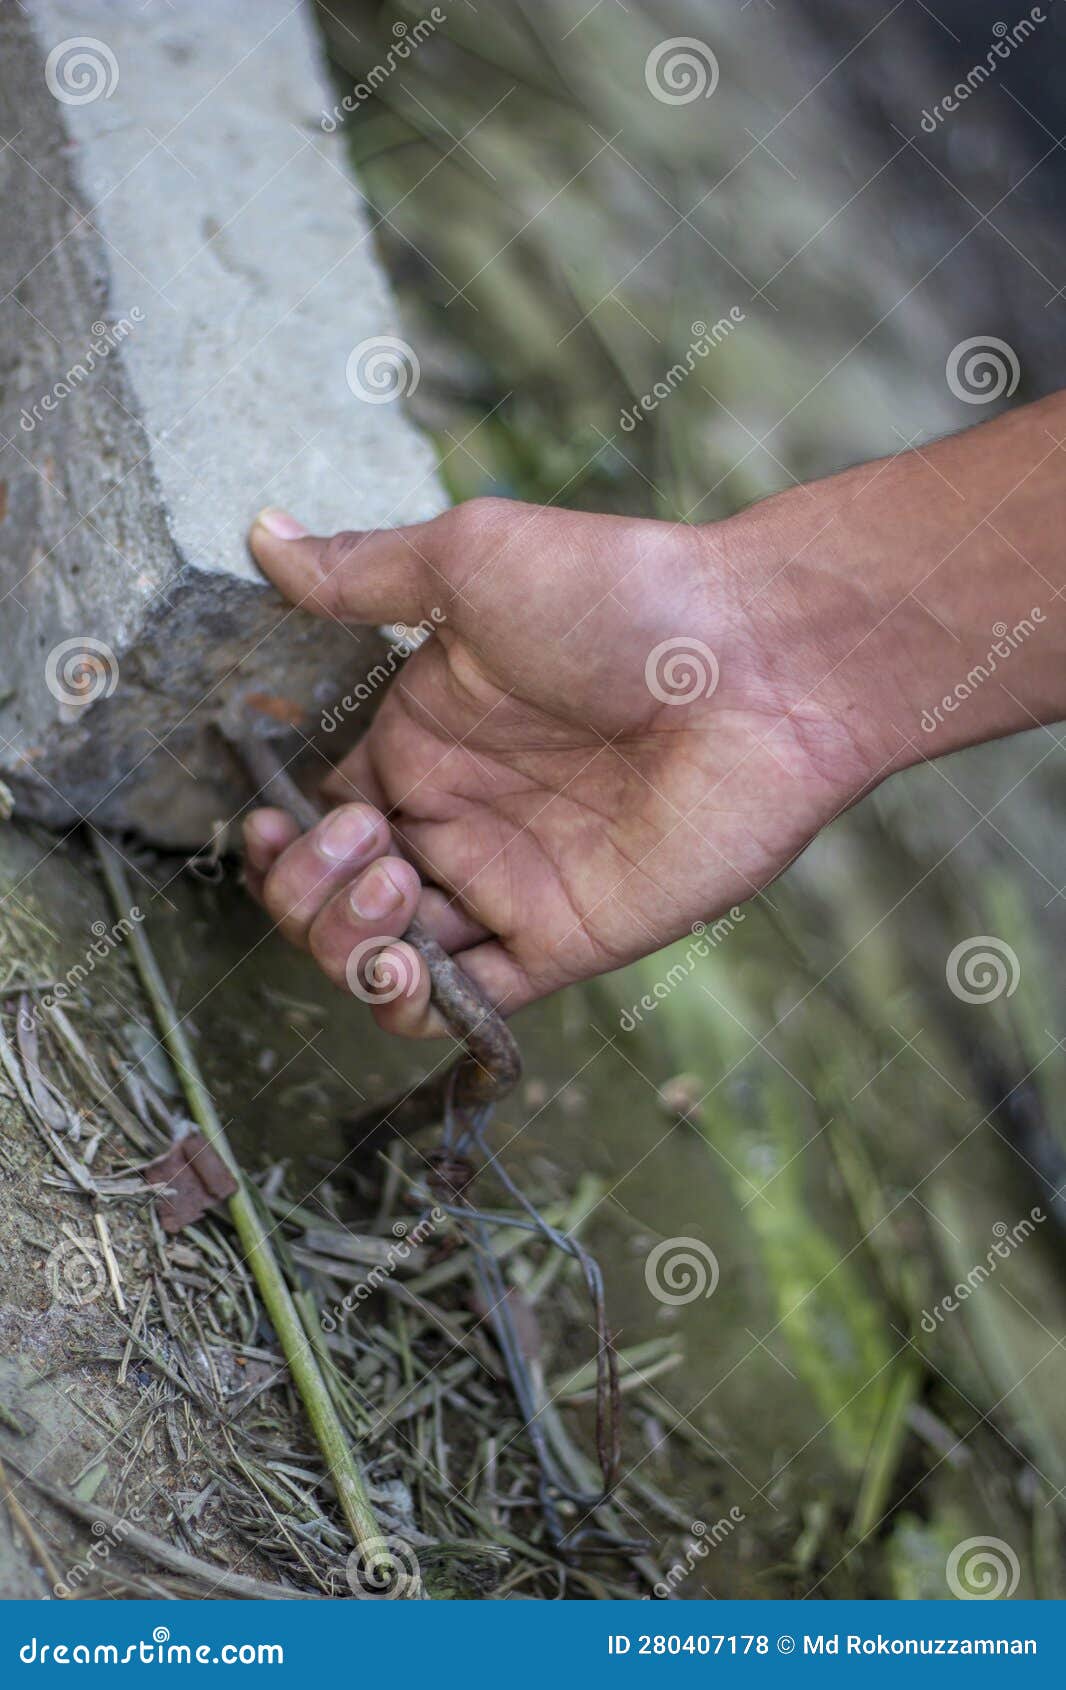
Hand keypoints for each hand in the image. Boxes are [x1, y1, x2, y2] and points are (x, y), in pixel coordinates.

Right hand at [241, 495, 870, 1038]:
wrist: (758, 663)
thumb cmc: (622, 594)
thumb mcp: (470, 560)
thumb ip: (361, 574)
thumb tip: (265, 530)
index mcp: (428, 735)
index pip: (322, 815)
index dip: (285, 838)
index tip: (275, 823)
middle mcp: (461, 814)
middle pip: (340, 897)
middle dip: (307, 894)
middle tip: (366, 847)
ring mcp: (510, 880)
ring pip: (387, 959)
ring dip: (348, 947)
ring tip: (394, 887)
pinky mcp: (563, 939)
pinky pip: (468, 1002)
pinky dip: (411, 1006)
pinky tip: (403, 965)